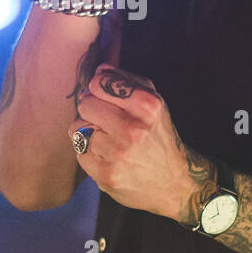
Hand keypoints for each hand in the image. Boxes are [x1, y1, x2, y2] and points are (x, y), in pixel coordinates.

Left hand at [67, 63, 195, 220]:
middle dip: (92, 110)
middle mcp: (132, 130)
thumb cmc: (159, 137)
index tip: (105, 97)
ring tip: (109, 141)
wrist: (174, 182)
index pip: (98, 83)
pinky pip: (79, 153)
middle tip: (107, 121)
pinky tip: (108, 158)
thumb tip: (100, 70)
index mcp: (147, 106)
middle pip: (85, 104)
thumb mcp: (154, 103)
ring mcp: (117, 154)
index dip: (98, 88)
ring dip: (89, 133)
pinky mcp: (105, 175)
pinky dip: (90, 154)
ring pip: (77, 129)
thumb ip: (127, 81)